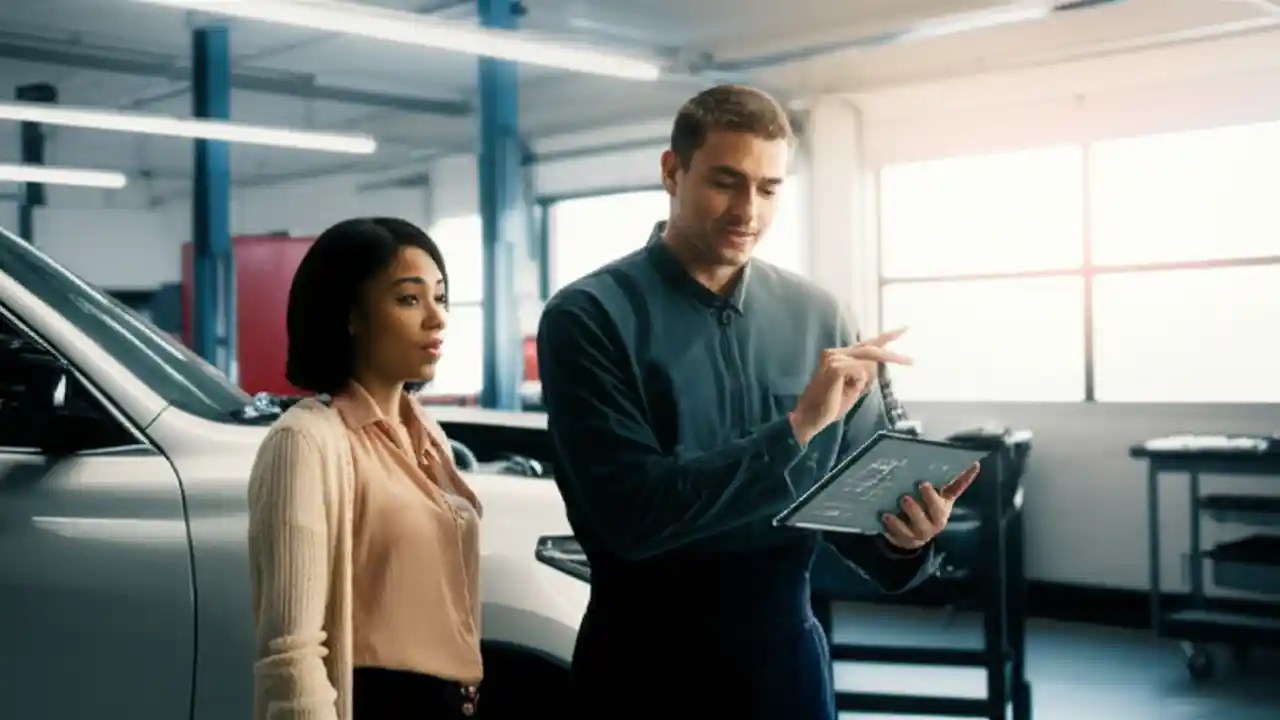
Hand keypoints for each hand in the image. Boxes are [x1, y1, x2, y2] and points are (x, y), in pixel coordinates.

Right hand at [788, 327, 912, 445]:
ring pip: (868, 364)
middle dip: (893, 357)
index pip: (866, 344)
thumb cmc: (830, 405)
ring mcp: (834, 358)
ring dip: (863, 383)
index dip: (886, 337)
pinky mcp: (836, 367)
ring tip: (844, 392)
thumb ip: (864, 373)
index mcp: (839, 355)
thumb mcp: (854, 387)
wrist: (810, 417)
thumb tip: (877, 363)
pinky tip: (842, 390)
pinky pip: (861, 373)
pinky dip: (858, 384)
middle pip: (872, 350)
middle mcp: (835, 352)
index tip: (904, 329)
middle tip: (911, 362)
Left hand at [881, 463, 980, 550]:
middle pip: (923, 521)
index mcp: (941, 513)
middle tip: (904, 497)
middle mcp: (930, 527)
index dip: (931, 497)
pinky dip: (889, 532)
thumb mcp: (944, 497)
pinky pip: (895, 539)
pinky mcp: (903, 542)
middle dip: (914, 510)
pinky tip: (881, 524)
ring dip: (898, 524)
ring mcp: (916, 536)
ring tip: (888, 514)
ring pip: (908, 532)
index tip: (922, 483)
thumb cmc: (932, 508)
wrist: (921, 533)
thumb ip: (958, 483)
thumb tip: (976, 464)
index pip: (938, 506)